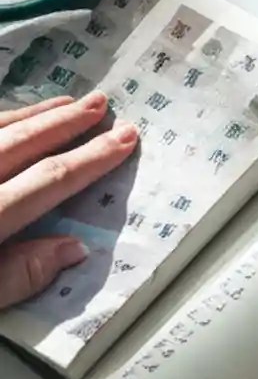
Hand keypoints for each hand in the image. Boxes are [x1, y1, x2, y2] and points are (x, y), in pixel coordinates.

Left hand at [0, 93, 137, 308]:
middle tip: (100, 103)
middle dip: (65, 122)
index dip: (92, 158)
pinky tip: (9, 119)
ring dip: (32, 116)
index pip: (49, 180)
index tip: (126, 138)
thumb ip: (18, 276)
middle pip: (21, 144)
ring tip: (63, 103)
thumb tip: (75, 249)